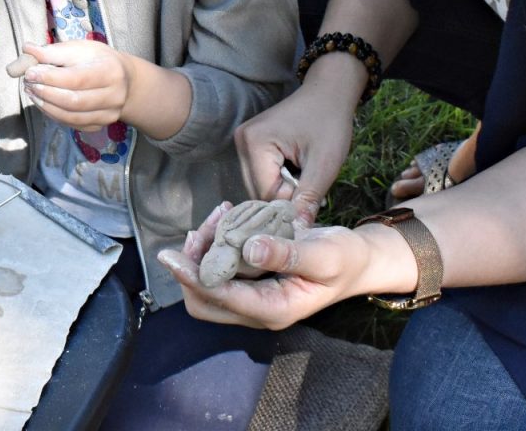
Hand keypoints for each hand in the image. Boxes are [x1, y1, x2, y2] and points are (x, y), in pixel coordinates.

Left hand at [16, 40, 133, 131]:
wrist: (124, 80)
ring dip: (47, 106)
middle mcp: (114, 96)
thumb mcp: (80, 48)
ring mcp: (109, 114)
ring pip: (72, 117)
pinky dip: (54, 115)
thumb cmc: (98, 60)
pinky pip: (73, 124)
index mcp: (111, 71)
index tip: (30, 73)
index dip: (50, 78)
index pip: (77, 79)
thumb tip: (27, 49)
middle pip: (74, 101)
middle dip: (46, 93)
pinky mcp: (100, 126)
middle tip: (28, 83)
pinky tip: (43, 103)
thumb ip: (53, 51)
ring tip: (31, 93)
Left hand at [156, 203, 372, 328]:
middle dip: (192, 264)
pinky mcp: (249, 285)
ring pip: (206, 284)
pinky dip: (214, 245)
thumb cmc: (344, 258)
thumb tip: (249, 248)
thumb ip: (288, 254)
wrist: (356, 260)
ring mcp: (252, 300)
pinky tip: (225, 218)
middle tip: (203, 226)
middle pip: (203, 301)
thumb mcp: (324, 254)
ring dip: (203, 251)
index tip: (169, 256)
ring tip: (218, 214)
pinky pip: (219, 270)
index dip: (192, 276)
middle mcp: (257, 311)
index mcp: (274, 310)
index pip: (220, 298)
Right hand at [234, 71, 357, 224]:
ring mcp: (243, 143)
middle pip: (258, 192)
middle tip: (311, 188)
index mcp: (254, 144)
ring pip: (259, 186)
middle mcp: (241, 143)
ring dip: (283, 190)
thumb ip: (308, 198)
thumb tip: (299, 232)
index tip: (312, 200)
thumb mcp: (324, 164)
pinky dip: (279, 180)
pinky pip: (261, 175)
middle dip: (285, 197)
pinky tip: (296, 171)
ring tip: (304, 178)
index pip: (265, 194)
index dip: (289, 203)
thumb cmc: (329, 123)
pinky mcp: (250, 145)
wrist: (328, 93)